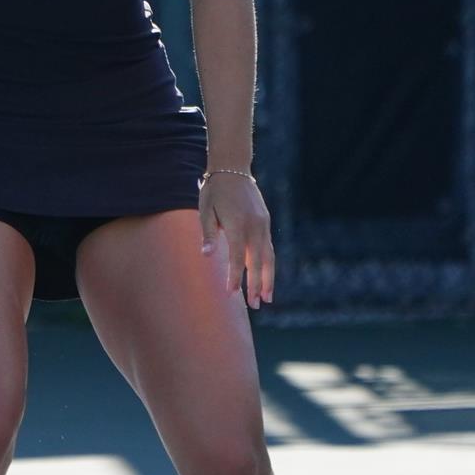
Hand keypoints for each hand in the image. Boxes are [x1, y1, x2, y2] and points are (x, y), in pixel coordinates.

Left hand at [199, 171, 275, 308]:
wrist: (233, 169)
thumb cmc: (214, 191)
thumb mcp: (205, 210)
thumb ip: (208, 233)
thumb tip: (206, 255)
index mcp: (237, 225)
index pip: (237, 257)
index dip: (235, 276)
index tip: (231, 293)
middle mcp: (254, 227)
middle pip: (258, 262)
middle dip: (258, 285)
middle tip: (256, 305)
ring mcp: (263, 225)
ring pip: (269, 257)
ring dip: (269, 278)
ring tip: (267, 298)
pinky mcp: (266, 223)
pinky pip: (268, 248)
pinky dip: (268, 265)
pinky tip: (266, 277)